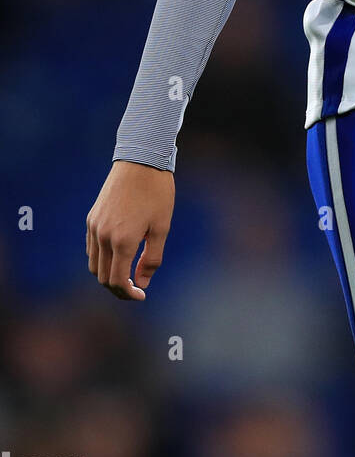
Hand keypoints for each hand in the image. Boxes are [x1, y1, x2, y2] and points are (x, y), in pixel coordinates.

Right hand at [86, 160, 174, 298]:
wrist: (140, 160)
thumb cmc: (157, 192)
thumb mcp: (162, 227)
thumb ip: (152, 258)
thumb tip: (142, 283)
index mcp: (122, 240)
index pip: (117, 281)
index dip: (128, 294)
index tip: (141, 296)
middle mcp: (103, 236)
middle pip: (102, 277)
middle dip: (118, 288)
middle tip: (136, 289)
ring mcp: (94, 226)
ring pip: (94, 264)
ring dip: (108, 274)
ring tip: (127, 273)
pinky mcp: (92, 218)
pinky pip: (92, 248)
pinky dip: (102, 259)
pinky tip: (119, 255)